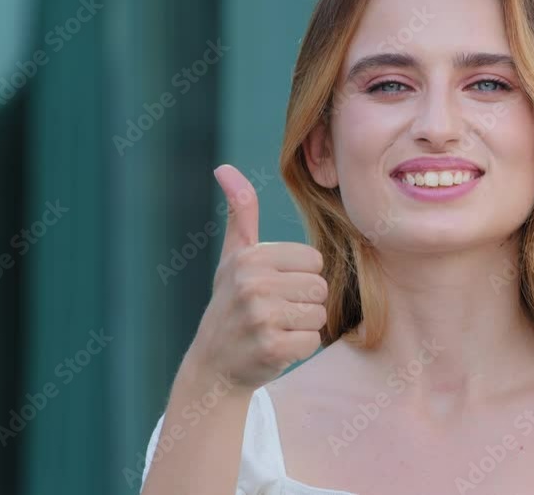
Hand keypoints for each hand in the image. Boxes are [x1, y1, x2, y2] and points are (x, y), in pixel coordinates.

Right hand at [181, 164, 327, 391]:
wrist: (213, 365)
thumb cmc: (231, 303)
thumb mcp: (234, 257)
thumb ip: (240, 213)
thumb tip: (224, 168)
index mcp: (250, 257)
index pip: (314, 261)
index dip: (300, 277)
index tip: (274, 289)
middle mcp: (253, 284)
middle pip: (319, 288)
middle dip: (303, 303)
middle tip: (273, 313)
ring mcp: (261, 317)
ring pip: (319, 315)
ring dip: (302, 327)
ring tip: (274, 329)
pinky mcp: (271, 348)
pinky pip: (312, 342)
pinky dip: (299, 349)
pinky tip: (274, 348)